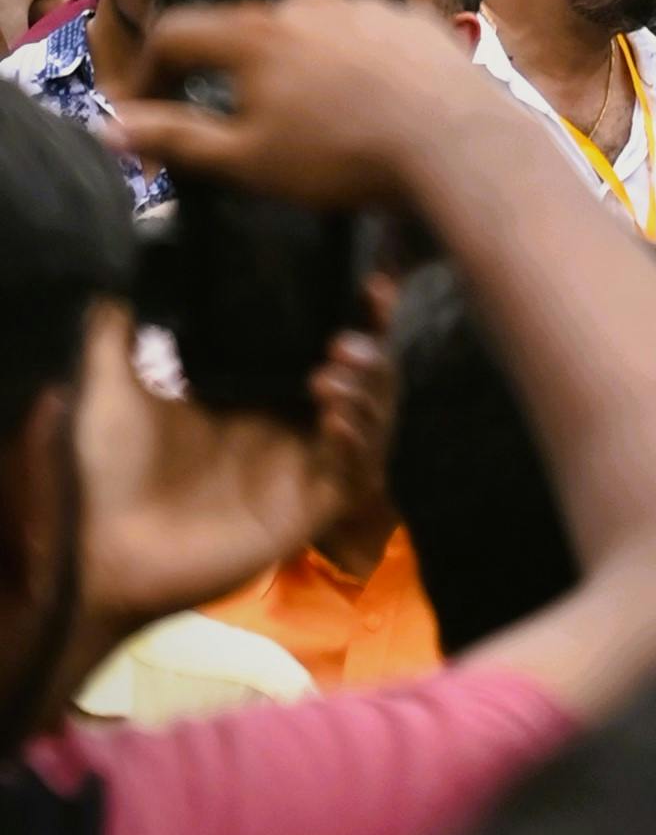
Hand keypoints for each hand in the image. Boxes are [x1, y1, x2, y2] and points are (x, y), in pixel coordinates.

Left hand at [67, 301, 378, 654]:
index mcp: (259, 396)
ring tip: (331, 375)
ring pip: (373, 421)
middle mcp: (292, 427)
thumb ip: (114, 334)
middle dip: (373, 349)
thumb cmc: (109, 475)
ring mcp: (305, 470)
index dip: (358, 316)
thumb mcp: (110, 392)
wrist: (103, 552)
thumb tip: (118, 282)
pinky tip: (335, 420)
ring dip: (368, 391)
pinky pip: (358, 474)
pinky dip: (359, 443)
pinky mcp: (310, 512)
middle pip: (366, 378)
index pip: (327, 346)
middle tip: (346, 337)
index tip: (370, 284)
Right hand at [113, 0, 469, 209]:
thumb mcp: (245, 160)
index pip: (176, 32)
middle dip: (220, 68)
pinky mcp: (405, 16)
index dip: (148, 72)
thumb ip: (175, 139)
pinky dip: (341, 59)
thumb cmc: (339, 156)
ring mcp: (360, 2)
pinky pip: (356, 32)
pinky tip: (355, 98)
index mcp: (254, 32)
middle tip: (227, 116)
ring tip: (297, 111)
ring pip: (302, 25)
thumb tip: (111, 128)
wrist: (452, 138)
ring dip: (285, 62)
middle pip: (240, 27)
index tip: (146, 111)